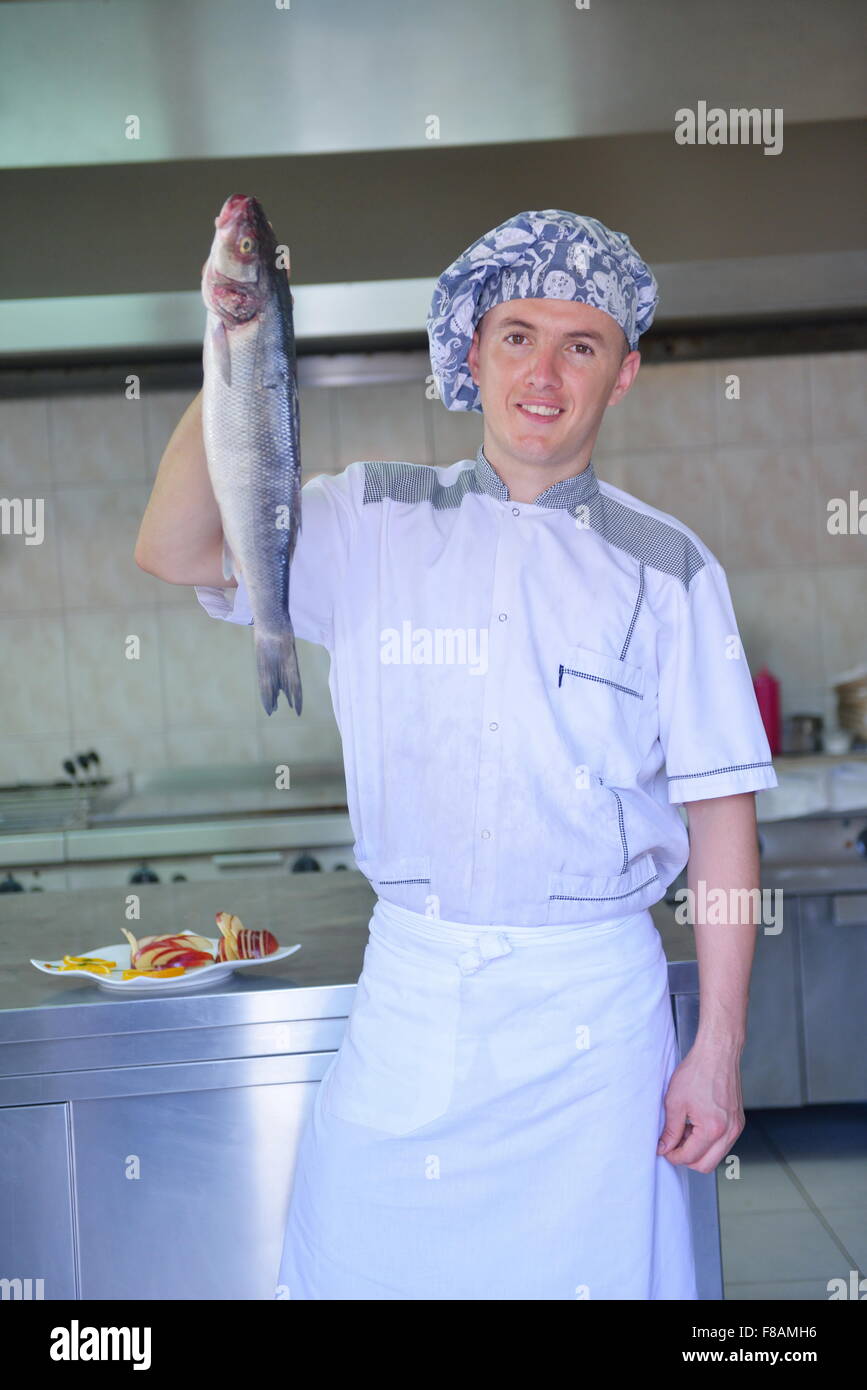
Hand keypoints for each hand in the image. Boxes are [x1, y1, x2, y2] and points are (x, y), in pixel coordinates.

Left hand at [656, 1042, 744, 1172]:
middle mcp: (730, 1131)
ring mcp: (737, 1127)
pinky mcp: (738, 1121)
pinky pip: (723, 1143)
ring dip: (698, 1151)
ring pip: (716, 1156)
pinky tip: (696, 1125)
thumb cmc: (697, 1072)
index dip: (673, 1156)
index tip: (664, 1149)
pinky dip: (709, 1142)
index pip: (691, 1157)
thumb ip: (670, 1130)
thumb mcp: (675, 1102)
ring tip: (684, 1130)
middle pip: (706, 1165)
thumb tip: (664, 1148)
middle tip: (673, 1144)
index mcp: (713, 1129)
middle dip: (687, 1159)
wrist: (717, 1053)